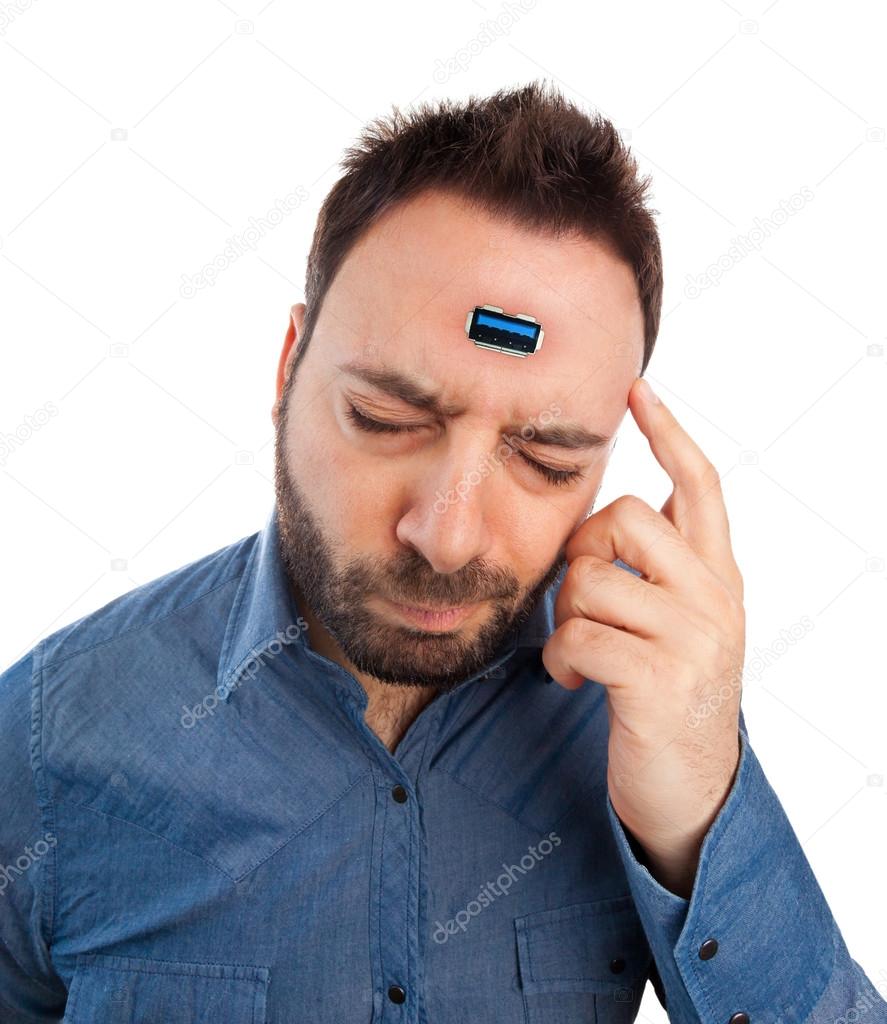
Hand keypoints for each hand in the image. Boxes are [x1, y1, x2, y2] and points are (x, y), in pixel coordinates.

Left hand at [541, 376, 744, 897]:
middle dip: (583, 551)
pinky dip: (559, 658)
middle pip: (624, 517)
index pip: (699, 485)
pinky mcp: (660, 681)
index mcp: (717, 575)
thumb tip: (615, 517)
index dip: (667, 433)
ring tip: (579, 650)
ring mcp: (694, 638)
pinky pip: (578, 634)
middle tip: (585, 598)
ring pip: (591, 579)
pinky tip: (573, 680)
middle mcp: (715, 597)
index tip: (637, 389)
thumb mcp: (675, 622)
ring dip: (566, 616)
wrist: (689, 790)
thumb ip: (658, 570)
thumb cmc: (664, 693)